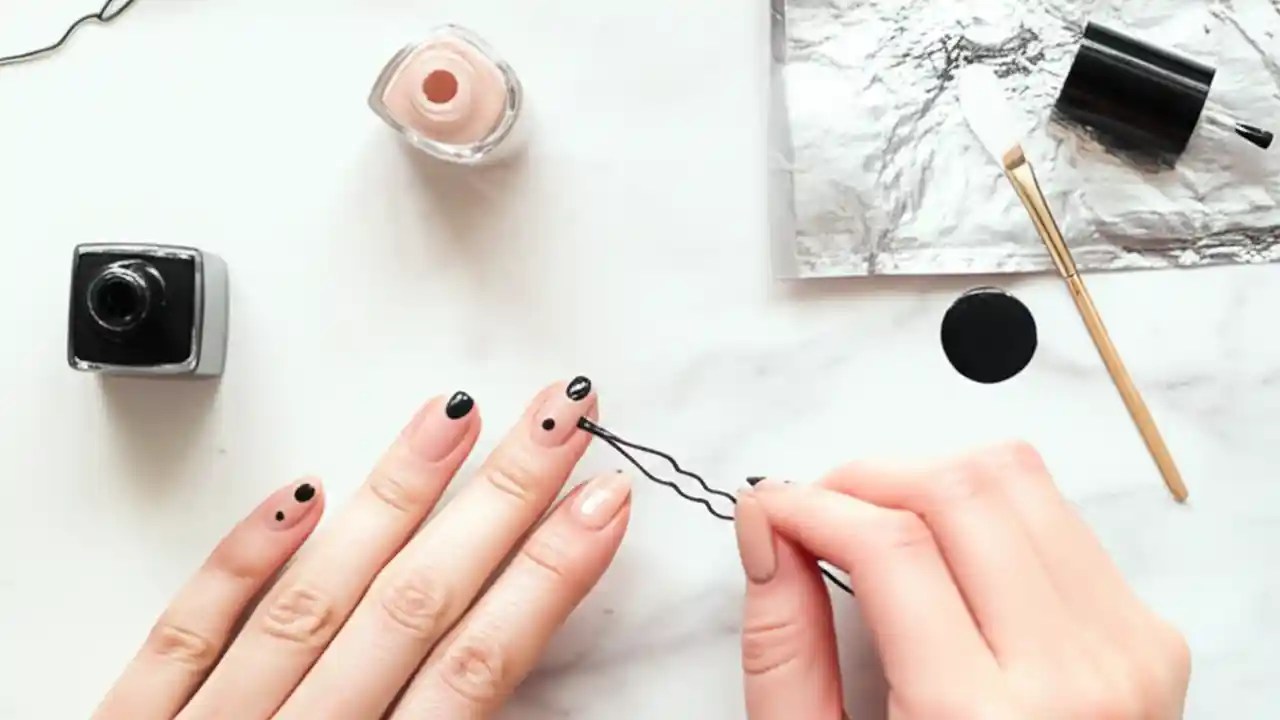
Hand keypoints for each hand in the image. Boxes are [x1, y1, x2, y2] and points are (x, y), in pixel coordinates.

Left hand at [94, 378, 631, 719]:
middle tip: (560, 421)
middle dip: (499, 504)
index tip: (604, 504)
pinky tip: (299, 494)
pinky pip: (183, 636)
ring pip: (314, 599)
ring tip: (453, 420)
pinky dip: (240, 562)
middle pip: (413, 609)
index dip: (549, 579)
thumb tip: (527, 704)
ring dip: (393, 501)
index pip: (479, 670)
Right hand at [734, 442, 1190, 718]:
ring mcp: (1125, 651)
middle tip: (819, 511)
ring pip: (1018, 478)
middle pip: (958, 490)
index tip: (769, 505)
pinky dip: (992, 512)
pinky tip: (952, 556)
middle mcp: (1071, 678)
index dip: (811, 506)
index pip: (890, 548)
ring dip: (931, 478)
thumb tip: (765, 527)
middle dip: (867, 478)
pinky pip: (1062, 518)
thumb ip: (785, 651)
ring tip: (881, 523)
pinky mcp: (1151, 637)